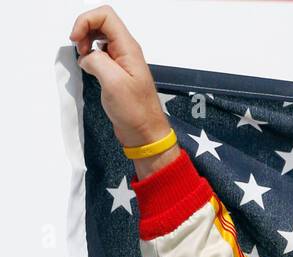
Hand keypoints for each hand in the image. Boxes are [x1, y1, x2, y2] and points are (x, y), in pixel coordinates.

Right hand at [68, 5, 174, 166]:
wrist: (145, 134)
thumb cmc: (136, 112)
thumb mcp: (113, 83)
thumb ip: (97, 61)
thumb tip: (87, 57)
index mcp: (129, 49)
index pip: (105, 16)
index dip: (85, 21)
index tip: (76, 40)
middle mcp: (127, 52)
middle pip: (101, 23)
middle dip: (84, 31)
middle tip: (79, 50)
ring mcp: (122, 62)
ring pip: (99, 38)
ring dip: (86, 43)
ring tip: (84, 60)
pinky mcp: (117, 73)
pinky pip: (100, 54)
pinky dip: (90, 56)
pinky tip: (89, 69)